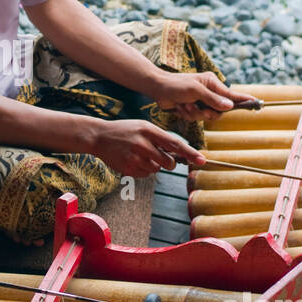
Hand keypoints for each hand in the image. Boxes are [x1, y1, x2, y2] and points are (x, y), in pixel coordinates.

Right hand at [89, 119, 204, 177]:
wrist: (99, 137)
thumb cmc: (125, 130)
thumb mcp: (143, 126)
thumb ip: (160, 137)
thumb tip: (179, 153)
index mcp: (148, 130)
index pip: (175, 144)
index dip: (190, 153)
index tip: (202, 161)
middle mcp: (142, 144)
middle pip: (168, 162)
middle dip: (169, 163)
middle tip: (160, 157)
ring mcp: (134, 157)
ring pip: (156, 169)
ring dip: (153, 165)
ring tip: (139, 155)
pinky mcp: (128, 169)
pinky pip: (145, 175)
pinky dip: (143, 169)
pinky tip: (132, 160)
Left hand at [152, 71, 254, 122]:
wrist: (157, 89)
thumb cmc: (175, 85)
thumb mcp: (195, 90)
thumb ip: (212, 99)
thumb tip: (229, 106)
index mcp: (213, 83)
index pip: (232, 94)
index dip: (244, 100)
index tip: (257, 104)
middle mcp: (209, 92)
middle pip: (219, 111)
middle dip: (206, 112)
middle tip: (196, 106)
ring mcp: (201, 101)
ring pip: (206, 116)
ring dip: (193, 112)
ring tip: (184, 103)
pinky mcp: (192, 108)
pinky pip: (195, 118)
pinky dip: (186, 114)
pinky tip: (179, 106)